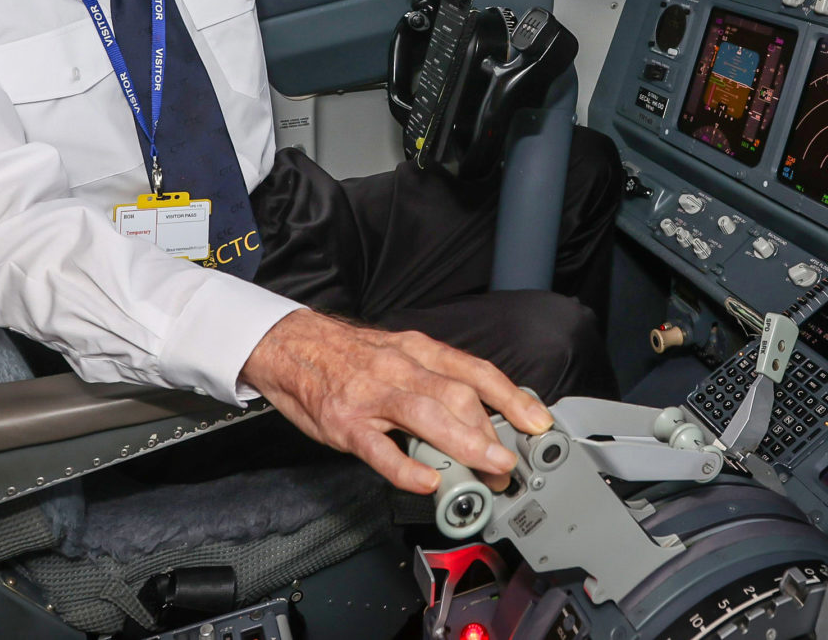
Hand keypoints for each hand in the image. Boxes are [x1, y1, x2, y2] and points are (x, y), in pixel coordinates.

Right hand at [239, 308, 552, 492]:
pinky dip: (406, 467)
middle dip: (491, 432)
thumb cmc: (349, 356)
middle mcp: (400, 368)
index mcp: (417, 350)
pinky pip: (378, 448)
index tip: (536, 421)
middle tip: (508, 465)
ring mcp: (371, 396)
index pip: (474, 371)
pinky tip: (427, 482)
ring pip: (426, 416)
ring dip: (465, 445)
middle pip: (457, 395)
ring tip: (489, 470)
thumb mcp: (398, 354)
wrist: (291, 346)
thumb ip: (434, 378)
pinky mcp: (344, 423)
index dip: (510, 396)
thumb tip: (479, 412)